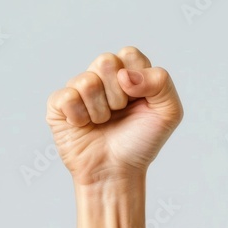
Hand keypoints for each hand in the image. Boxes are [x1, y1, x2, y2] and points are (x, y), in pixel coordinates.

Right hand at [46, 47, 182, 185]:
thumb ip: (161, 82)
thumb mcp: (168, 113)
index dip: (135, 78)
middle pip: (105, 61)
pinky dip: (79, 117)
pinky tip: (83, 126)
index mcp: (128, 73)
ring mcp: (78, 90)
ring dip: (99, 110)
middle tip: (118, 113)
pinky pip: (66, 97)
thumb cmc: (140, 143)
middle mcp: (102, 78)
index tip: (138, 101)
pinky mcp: (58, 105)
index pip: (129, 54)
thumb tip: (125, 75)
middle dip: (117, 94)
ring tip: (102, 123)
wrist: (115, 172)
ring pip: (87, 81)